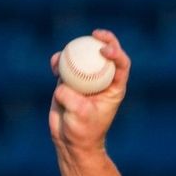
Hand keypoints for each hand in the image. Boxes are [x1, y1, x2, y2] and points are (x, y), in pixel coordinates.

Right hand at [49, 29, 130, 154]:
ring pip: (83, 57)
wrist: (70, 141)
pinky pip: (65, 65)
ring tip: (63, 57)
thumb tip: (62, 85)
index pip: (121, 65)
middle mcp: (101, 81)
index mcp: (114, 88)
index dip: (117, 53)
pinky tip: (54, 65)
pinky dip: (59, 62)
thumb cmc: (82, 131)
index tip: (105, 50)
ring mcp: (85, 79)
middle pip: (105, 54)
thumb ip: (72, 98)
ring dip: (75, 50)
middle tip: (94, 34)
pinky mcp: (69, 81)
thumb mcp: (80, 115)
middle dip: (104, 40)